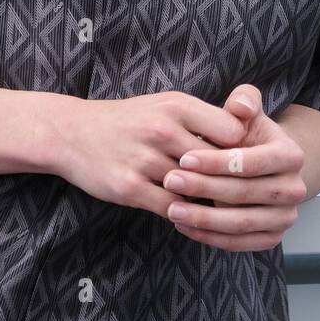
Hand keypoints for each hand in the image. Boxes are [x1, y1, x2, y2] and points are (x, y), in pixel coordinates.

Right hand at [54, 91, 250, 219]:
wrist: (71, 132)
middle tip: (247, 196)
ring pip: (195, 190)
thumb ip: (201, 119)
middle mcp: (162, 130)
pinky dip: (184, 214)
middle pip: (217, 164)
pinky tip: (190, 216)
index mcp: (177, 105)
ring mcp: (145, 159)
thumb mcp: (164, 105)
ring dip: (209, 202)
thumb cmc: (127, 120)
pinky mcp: (129, 187)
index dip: (243, 150)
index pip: (233, 131)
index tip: (248, 163)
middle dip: (231, 181)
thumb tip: (245, 141)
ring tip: (224, 211)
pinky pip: (171, 208)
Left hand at [161, 84, 306, 251]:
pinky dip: (210, 237)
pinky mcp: (271, 238)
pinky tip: (183, 226)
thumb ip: (244, 100)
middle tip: (170, 181)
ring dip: (203, 218)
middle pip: (244, 193)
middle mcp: (295, 189)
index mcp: (291, 155)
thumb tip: (240, 106)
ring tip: (172, 208)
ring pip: (241, 222)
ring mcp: (285, 217)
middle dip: (204, 187)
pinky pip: (239, 244)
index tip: (184, 158)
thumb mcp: (246, 112)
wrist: (259, 164)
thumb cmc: (246, 134)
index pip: (252, 162)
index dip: (217, 161)